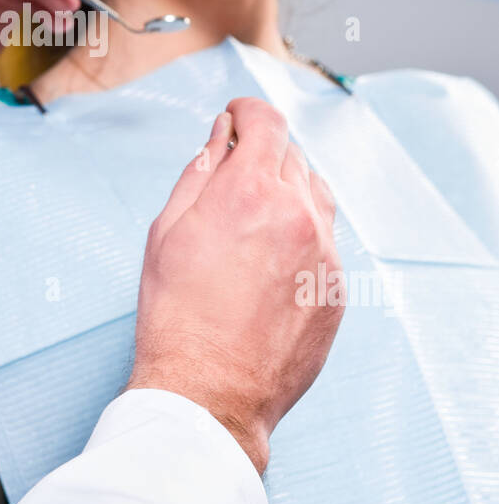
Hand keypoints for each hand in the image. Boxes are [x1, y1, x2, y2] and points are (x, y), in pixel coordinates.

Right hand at [128, 97, 342, 474]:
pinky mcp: (336, 290)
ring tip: (254, 215)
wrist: (210, 392)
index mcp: (250, 191)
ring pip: (316, 195)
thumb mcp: (167, 231)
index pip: (266, 122)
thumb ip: (200, 172)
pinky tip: (268, 261)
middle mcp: (297, 214)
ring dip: (288, 189)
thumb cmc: (176, 314)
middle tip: (234, 171)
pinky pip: (324, 242)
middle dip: (263, 153)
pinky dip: (301, 235)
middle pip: (292, 155)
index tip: (236, 116)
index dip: (248, 111)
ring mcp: (324, 253)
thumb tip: (221, 135)